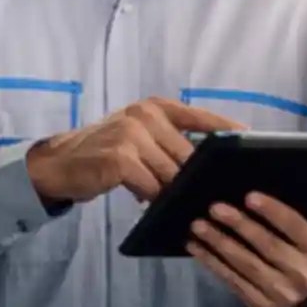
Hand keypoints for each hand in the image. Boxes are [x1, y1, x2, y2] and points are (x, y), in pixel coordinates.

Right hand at [26, 96, 244, 203]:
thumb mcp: (138, 135)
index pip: (199, 116)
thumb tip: (203, 165)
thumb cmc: (104, 151)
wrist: (58, 163)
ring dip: (170, 190)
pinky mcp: (120, 159)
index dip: (225, 129)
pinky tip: (142, 200)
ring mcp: (132, 135)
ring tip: (166, 197)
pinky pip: (151, 187)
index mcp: (155, 107)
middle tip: (203, 191)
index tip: (249, 138)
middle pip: (187, 154)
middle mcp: (145, 115)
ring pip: (171, 173)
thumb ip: (168, 142)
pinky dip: (150, 197)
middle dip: (194, 175)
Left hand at [187, 184, 306, 306]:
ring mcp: (281, 293)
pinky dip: (212, 263)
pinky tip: (197, 247)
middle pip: (266, 245)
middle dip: (238, 225)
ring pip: (245, 264)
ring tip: (198, 225)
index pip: (295, 227)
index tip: (249, 196)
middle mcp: (304, 273)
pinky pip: (232, 280)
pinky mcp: (261, 305)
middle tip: (214, 207)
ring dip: (219, 244)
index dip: (272, 212)